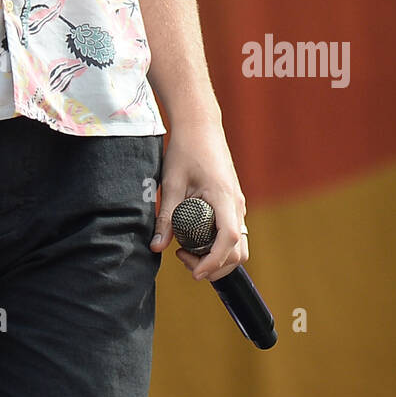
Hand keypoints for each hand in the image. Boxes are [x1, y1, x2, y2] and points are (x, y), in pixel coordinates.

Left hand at [150, 118, 248, 282]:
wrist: (200, 124)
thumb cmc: (185, 148)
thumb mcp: (171, 183)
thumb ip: (166, 217)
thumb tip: (156, 247)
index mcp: (224, 198)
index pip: (229, 241)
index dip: (213, 263)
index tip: (193, 272)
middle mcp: (237, 203)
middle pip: (239, 252)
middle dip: (215, 266)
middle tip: (182, 259)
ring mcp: (238, 203)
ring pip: (239, 244)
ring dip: (217, 257)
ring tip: (186, 250)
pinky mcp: (233, 202)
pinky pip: (233, 232)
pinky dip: (219, 244)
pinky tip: (194, 236)